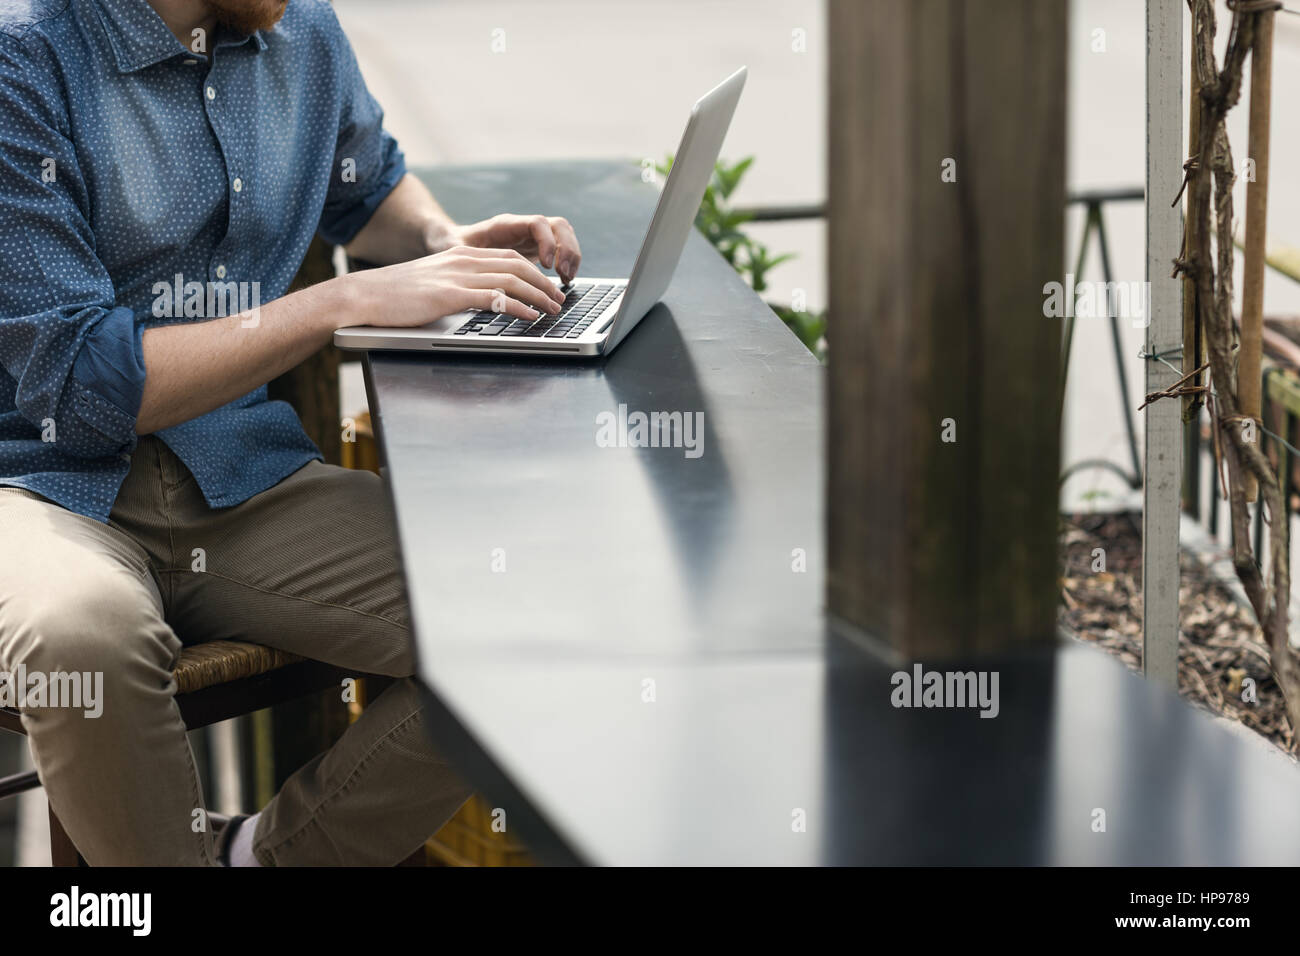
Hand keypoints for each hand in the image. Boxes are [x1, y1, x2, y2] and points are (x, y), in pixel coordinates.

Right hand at [345, 245, 566, 327]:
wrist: (364, 295)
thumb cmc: (396, 295)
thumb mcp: (434, 282)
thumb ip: (459, 284)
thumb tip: (482, 298)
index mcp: (461, 255)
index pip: (509, 257)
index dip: (535, 271)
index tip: (549, 286)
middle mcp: (463, 260)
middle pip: (517, 266)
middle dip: (544, 283)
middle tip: (560, 299)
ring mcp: (457, 277)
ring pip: (512, 280)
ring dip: (539, 296)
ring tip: (554, 310)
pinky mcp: (450, 296)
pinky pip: (495, 298)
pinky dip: (519, 307)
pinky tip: (531, 316)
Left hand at [456, 213, 581, 283]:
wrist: (457, 242)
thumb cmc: (455, 245)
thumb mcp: (453, 247)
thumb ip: (459, 249)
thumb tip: (462, 255)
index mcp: (506, 225)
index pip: (537, 224)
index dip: (547, 242)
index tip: (546, 265)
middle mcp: (524, 227)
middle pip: (559, 226)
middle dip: (567, 250)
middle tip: (563, 274)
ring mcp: (534, 237)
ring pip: (565, 236)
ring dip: (572, 257)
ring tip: (567, 280)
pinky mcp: (539, 248)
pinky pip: (563, 249)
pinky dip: (569, 263)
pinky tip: (565, 280)